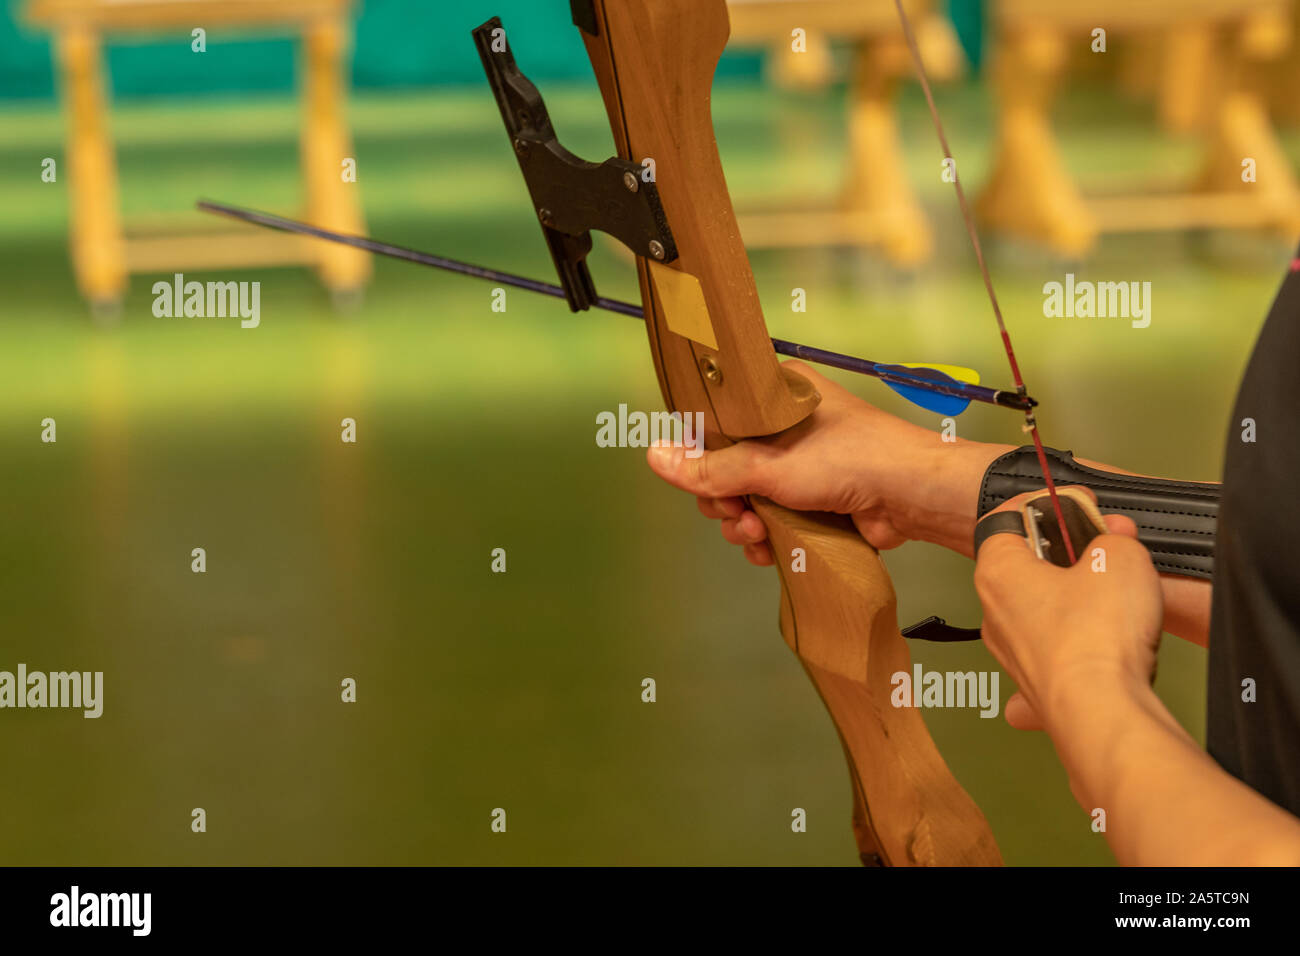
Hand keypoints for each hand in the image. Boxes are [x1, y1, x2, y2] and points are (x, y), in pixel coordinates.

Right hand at [646, 360, 1004, 564]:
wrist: (913, 494)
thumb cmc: (849, 459)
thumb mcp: (768, 464)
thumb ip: (710, 468)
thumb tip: (653, 456)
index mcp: (776, 396)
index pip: (718, 422)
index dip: (703, 457)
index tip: (706, 483)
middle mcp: (788, 426)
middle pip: (728, 467)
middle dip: (726, 500)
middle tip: (737, 516)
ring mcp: (804, 463)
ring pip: (749, 498)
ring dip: (744, 523)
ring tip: (757, 535)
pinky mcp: (817, 498)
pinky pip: (774, 518)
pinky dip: (767, 536)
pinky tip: (767, 549)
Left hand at [974, 489, 1163, 732]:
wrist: (1102, 711)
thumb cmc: (1097, 635)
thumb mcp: (1120, 557)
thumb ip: (1113, 540)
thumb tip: (1113, 540)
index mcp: (998, 573)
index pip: (1004, 521)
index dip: (1041, 505)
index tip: (1071, 503)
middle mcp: (995, 615)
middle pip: (1026, 568)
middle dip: (1067, 552)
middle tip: (1105, 545)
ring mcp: (1013, 656)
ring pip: (1041, 613)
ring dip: (1075, 599)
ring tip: (1117, 594)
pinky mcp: (1036, 688)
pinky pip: (1055, 657)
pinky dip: (1077, 647)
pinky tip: (1102, 647)